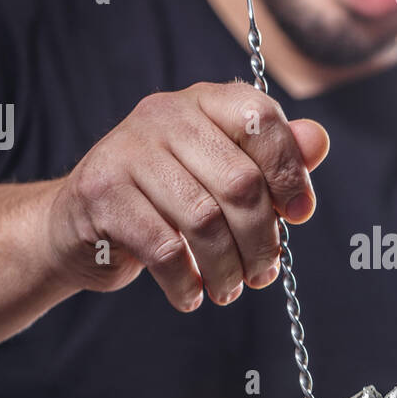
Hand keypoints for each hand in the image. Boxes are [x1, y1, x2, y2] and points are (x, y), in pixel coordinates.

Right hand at [46, 81, 328, 309]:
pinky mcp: (102, 194)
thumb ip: (270, 158)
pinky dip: (185, 281)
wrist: (78, 227)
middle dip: (260, 239)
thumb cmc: (164, 201)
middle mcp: (164, 116)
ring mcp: (127, 152)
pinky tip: (191, 295)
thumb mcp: (219, 174)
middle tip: (263, 272)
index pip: (260, 119)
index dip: (290, 171)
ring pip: (204, 220)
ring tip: (229, 289)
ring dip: (226, 268)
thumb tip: (318, 141)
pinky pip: (164, 248)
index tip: (300, 215)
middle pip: (239, 182)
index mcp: (202, 101)